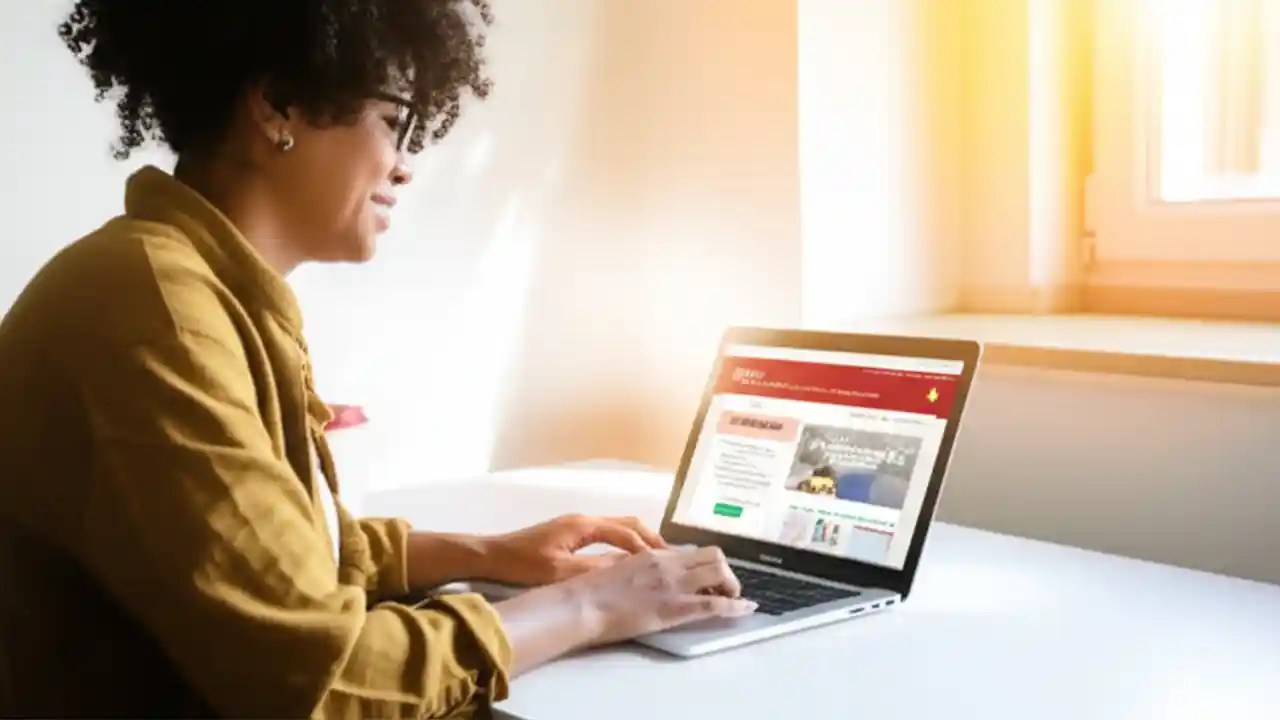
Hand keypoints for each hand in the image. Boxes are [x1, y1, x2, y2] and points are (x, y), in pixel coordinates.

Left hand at [481, 514, 667, 585]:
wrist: (492, 556)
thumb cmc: (523, 564)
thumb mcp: (560, 572)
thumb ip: (595, 569)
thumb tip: (629, 569)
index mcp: (583, 525)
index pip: (625, 533)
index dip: (647, 548)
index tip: (666, 564)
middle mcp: (583, 519)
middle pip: (627, 523)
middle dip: (650, 538)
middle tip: (671, 557)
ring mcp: (577, 525)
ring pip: (618, 526)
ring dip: (638, 539)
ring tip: (657, 558)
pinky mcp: (570, 534)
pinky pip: (607, 533)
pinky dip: (624, 542)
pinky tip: (629, 559)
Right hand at [565, 546, 757, 646]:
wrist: (581, 606)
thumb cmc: (590, 592)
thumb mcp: (619, 569)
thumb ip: (640, 567)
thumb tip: (650, 572)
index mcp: (652, 555)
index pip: (691, 552)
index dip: (706, 565)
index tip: (709, 579)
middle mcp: (668, 564)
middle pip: (713, 555)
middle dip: (725, 572)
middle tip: (723, 589)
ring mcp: (673, 584)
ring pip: (720, 572)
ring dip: (731, 585)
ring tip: (731, 599)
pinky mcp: (675, 607)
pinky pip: (715, 604)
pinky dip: (735, 606)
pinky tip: (746, 609)